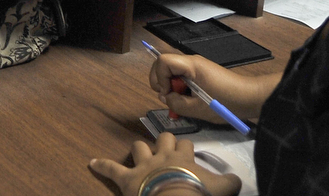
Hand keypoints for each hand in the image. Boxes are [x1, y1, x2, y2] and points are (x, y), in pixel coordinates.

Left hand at [89, 134, 240, 195]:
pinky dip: (101, 166)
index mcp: (183, 157)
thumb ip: (230, 182)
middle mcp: (162, 156)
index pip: (186, 144)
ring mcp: (143, 165)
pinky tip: (91, 163)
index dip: (187, 148)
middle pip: (163, 138)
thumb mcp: (222, 189)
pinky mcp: (127, 179)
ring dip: (139, 150)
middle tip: (166, 149)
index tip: (188, 153)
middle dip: (164, 141)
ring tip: (139, 153)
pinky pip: (111, 169)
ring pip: (139, 147)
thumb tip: (237, 179)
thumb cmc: (198, 194)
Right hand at [150, 53, 267, 122]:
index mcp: (191, 65)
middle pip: (164, 64)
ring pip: (172, 71)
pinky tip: (188, 100)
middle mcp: (191, 61)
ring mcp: (196, 67)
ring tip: (181, 102)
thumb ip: (176, 103)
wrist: (250, 98)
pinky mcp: (200, 73)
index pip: (162, 61)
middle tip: (169, 98)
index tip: (168, 94)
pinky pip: (182, 76)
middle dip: (161, 81)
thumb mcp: (198, 109)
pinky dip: (179, 88)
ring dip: (170, 86)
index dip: (159, 78)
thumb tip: (165, 98)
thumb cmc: (226, 102)